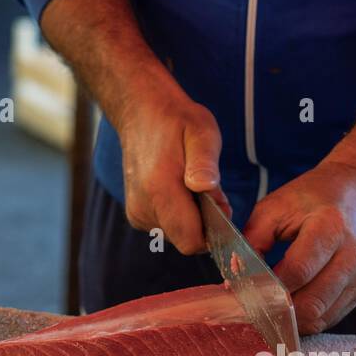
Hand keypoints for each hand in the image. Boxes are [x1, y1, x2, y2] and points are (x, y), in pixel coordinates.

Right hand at [117, 86, 229, 253]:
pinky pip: (168, 228)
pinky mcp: (136, 215)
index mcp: (159, 190)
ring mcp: (137, 214)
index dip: (213, 232)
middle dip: (205, 223)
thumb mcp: (202, 132)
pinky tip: (179, 190)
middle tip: (208, 189)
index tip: (219, 203)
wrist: (142, 114)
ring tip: (191, 185)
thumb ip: (205, 163)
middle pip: (187, 241)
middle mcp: (143, 208)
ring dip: (192, 218)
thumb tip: (205, 187)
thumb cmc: (177, 122)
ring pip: (178, 236)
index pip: (191, 241)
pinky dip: (179, 215)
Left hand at [243, 161, 355, 334]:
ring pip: (319, 318)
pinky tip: (288, 307)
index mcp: (331, 228)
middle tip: (252, 307)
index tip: (244, 291)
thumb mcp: (275, 207)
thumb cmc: (311, 198)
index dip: (268, 286)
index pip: (298, 271)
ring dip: (290, 320)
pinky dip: (305, 319)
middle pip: (311, 303)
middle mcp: (351, 256)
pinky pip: (328, 318)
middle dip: (277, 311)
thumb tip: (236, 280)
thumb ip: (253, 241)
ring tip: (268, 309)